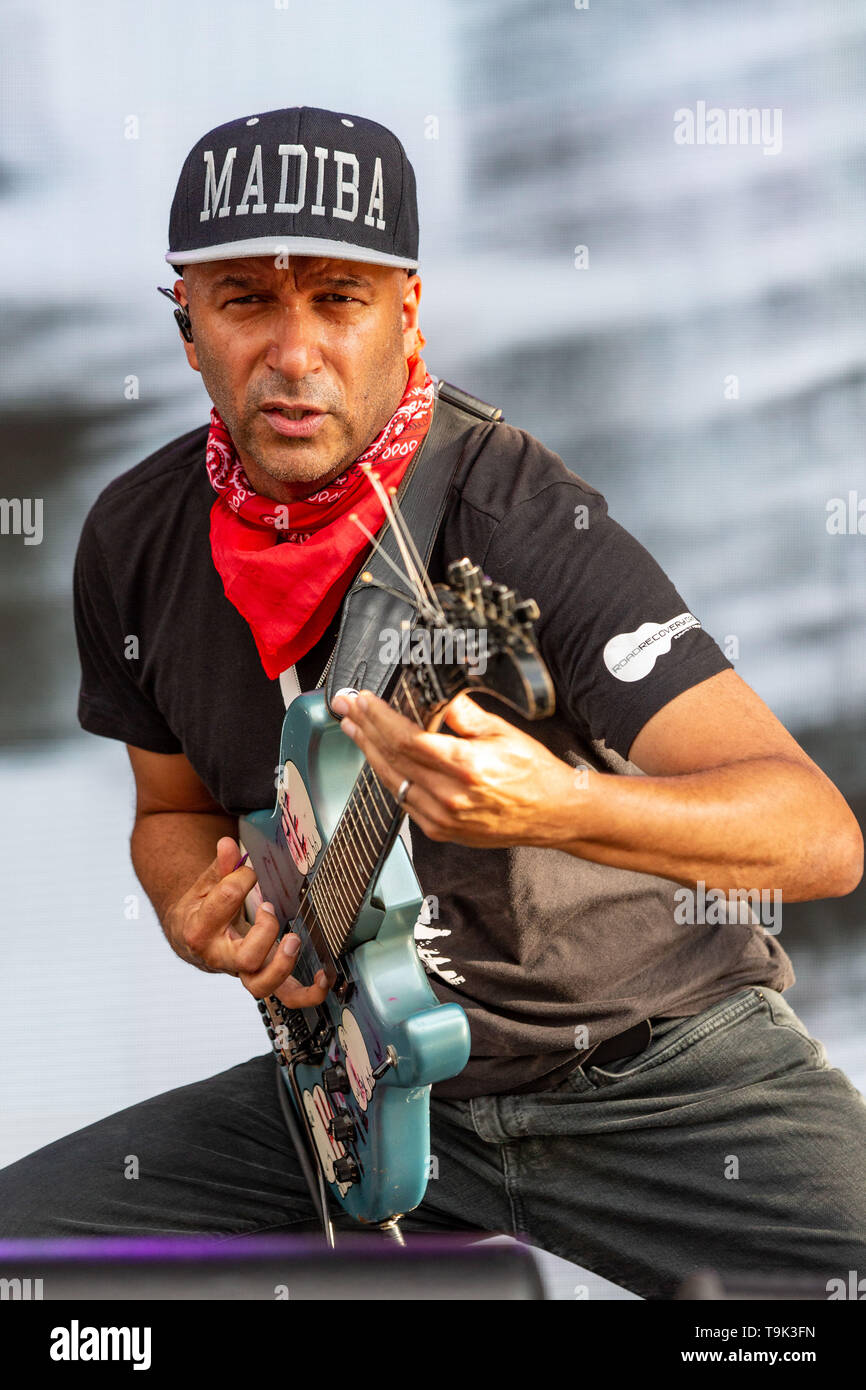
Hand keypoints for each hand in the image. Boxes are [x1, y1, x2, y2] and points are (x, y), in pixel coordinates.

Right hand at [167, 836, 329, 1007]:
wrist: (192, 940)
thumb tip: (228, 844)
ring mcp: (242, 972)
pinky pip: (285, 996)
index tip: (249, 872)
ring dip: (283, 964)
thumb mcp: (206, 886)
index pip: (223, 902)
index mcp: (201, 930)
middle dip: (264, 931)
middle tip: (270, 908)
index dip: (241, 879)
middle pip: (244, 958)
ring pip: (261, 985)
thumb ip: (221, 867)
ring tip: (294, 940)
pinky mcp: (262, 979)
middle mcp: (220, 957)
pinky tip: (323, 978)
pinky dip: (307, 994)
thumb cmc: (202, 911)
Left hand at [330, 690, 578, 848]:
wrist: (554, 813)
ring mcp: (443, 818)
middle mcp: (450, 796)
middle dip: (364, 730)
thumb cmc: (533, 771)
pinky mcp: (441, 832)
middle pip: (392, 759)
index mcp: (466, 766)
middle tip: (345, 709)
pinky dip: (389, 778)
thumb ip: (464, 714)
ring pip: (392, 782)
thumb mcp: (503, 731)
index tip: (363, 700)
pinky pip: (404, 802)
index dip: (379, 718)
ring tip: (354, 730)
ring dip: (370, 753)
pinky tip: (380, 760)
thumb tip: (436, 695)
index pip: (407, 738)